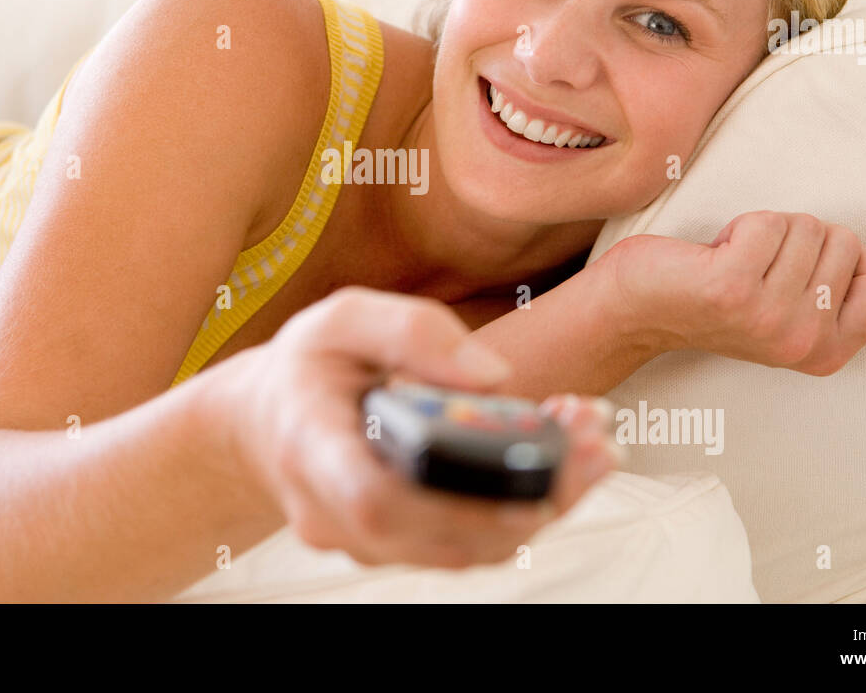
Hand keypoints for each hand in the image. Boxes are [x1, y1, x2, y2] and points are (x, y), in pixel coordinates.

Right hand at [226, 286, 620, 568]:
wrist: (270, 420)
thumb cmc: (308, 366)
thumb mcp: (343, 317)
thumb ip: (411, 330)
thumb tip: (491, 377)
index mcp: (313, 445)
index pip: (373, 497)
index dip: (452, 507)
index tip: (523, 492)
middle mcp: (335, 511)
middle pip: (438, 536)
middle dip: (530, 498)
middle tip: (594, 448)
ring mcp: (366, 540)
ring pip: (462, 548)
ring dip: (540, 504)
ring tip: (594, 446)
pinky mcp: (400, 546)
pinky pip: (465, 541)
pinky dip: (522, 506)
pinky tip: (564, 460)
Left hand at [601, 211, 865, 375]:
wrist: (638, 308)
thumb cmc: (715, 298)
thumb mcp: (795, 307)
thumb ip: (853, 296)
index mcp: (828, 351)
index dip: (846, 258)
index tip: (799, 275)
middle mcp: (804, 341)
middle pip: (846, 242)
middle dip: (800, 240)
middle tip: (756, 269)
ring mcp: (770, 318)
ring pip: (807, 227)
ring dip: (767, 231)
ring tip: (734, 262)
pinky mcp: (733, 290)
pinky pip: (767, 222)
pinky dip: (741, 226)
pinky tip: (714, 256)